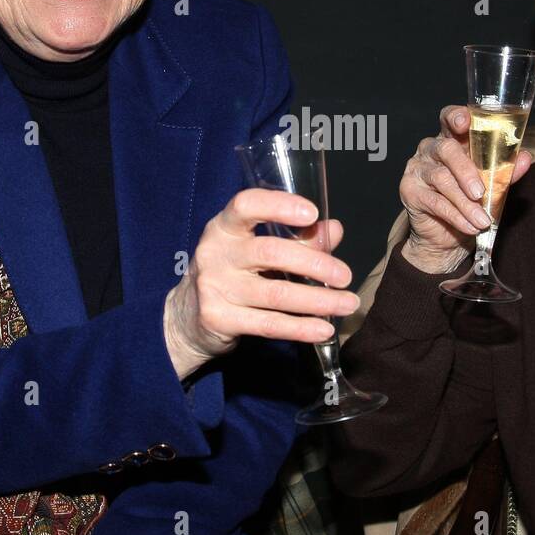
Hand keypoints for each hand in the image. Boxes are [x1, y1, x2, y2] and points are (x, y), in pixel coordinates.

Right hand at [162, 188, 358, 381]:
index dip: (279, 205)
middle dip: (315, 264)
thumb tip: (335, 230)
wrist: (187, 319)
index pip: (246, 205)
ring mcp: (215, 287)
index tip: (312, 214)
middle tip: (345, 275)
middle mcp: (215, 253)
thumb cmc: (232, 274)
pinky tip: (324, 329)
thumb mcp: (256, 250)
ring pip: (276, 294)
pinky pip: (268, 324)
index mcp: (224, 227)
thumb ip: (297, 239)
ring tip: (348, 303)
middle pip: (271, 253)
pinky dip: (301, 327)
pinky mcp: (219, 319)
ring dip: (318, 300)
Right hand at [399, 105, 532, 273]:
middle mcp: (430, 149)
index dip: (456, 116)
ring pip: (442, 179)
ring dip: (465, 203)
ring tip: (482, 220)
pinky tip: (470, 226)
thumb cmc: (468, 202)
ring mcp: (417, 168)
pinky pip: (434, 201)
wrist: (445, 237)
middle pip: (446, 149)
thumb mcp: (491, 184)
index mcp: (451, 139)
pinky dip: (456, 216)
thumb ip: (505, 170)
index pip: (449, 118)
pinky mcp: (409, 190)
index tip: (465, 122)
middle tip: (480, 192)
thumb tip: (525, 158)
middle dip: (466, 171)